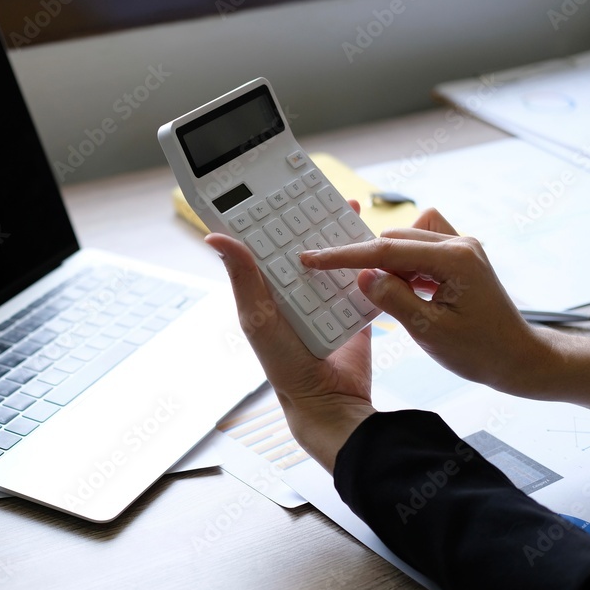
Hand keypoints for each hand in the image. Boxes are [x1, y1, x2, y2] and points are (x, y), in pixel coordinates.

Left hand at [204, 200, 375, 469]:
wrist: (330, 400)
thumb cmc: (284, 364)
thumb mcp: (257, 316)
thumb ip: (243, 276)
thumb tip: (215, 237)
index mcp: (269, 287)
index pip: (269, 244)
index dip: (273, 218)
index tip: (279, 190)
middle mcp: (296, 290)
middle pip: (306, 245)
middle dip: (314, 219)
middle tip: (323, 192)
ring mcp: (326, 297)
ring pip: (336, 256)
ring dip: (344, 235)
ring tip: (351, 208)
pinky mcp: (354, 307)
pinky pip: (363, 278)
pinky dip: (369, 262)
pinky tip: (375, 243)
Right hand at [300, 208, 589, 414]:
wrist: (519, 359)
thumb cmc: (481, 351)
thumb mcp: (429, 331)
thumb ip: (393, 298)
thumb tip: (362, 275)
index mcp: (454, 258)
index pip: (387, 250)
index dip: (345, 256)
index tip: (313, 259)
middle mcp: (460, 244)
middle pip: (394, 240)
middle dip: (369, 263)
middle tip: (353, 293)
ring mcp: (461, 248)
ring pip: (406, 243)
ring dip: (388, 266)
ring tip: (390, 300)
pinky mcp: (459, 258)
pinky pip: (419, 250)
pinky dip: (404, 267)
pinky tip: (404, 292)